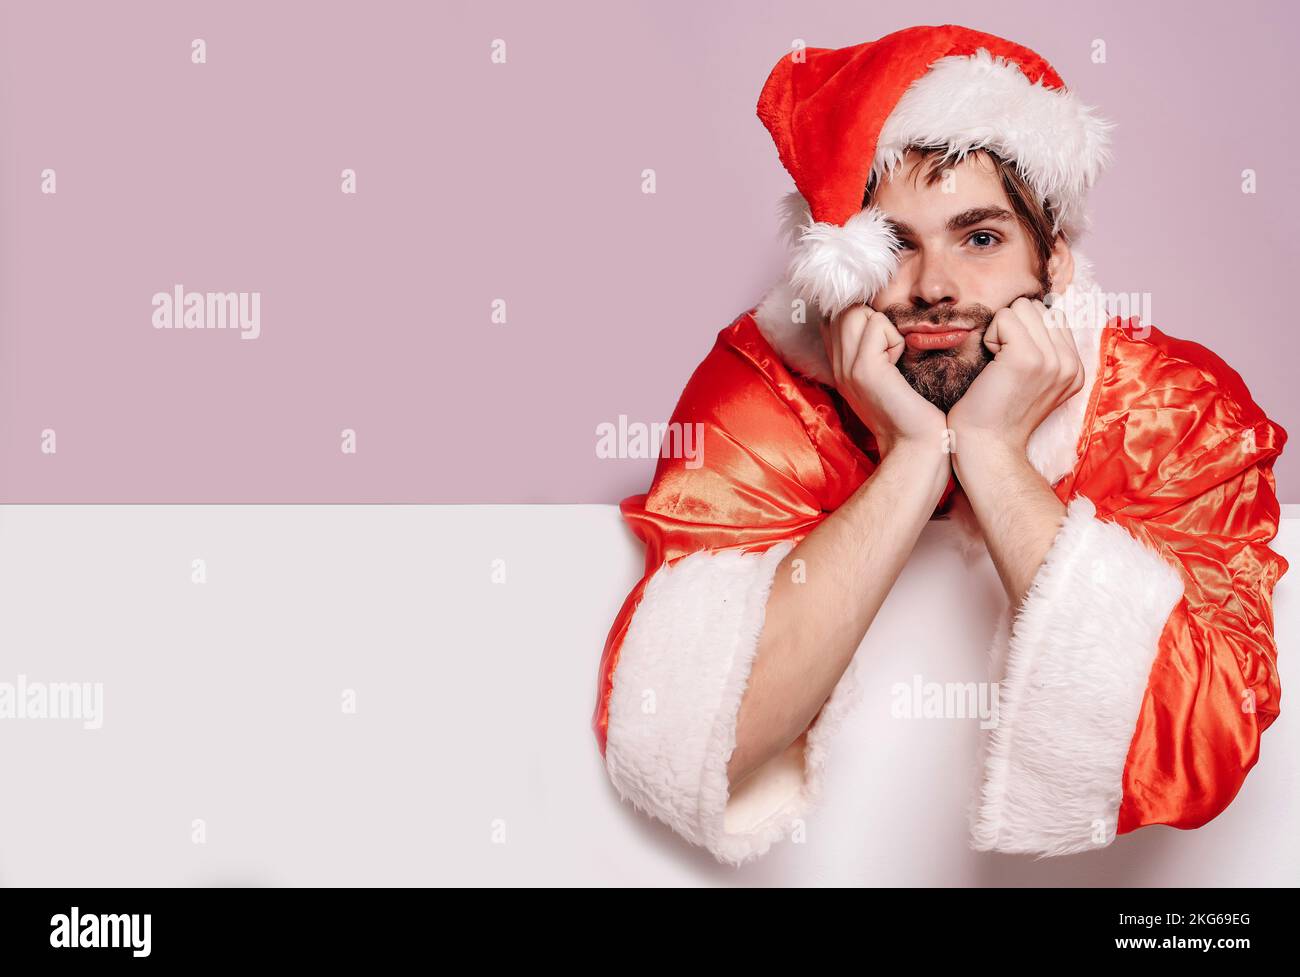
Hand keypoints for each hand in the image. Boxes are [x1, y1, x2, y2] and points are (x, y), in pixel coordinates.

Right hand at [819, 304, 947, 460]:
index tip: (882, 340)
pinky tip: (899, 363)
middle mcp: (837, 366)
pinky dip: (894, 338)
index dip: (859, 317)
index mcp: (840, 367)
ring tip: (892, 355)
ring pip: (856, 312)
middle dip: (871, 318)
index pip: (833, 318)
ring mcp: (847, 367)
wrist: (914, 445)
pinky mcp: (864, 369)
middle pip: (843, 310)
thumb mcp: (885, 377)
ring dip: (882, 326)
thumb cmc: (910, 412)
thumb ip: (873, 350)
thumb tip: (878, 318)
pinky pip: (877, 325)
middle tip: (889, 350)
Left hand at [946, 297, 1083, 453]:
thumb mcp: (1032, 382)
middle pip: (1038, 307)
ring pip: (1022, 307)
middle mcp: (1070, 364)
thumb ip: (1044, 350)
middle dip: (1013, 326)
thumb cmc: (995, 414)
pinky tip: (991, 365)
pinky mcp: (1028, 358)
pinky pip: (1005, 318)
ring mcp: (1053, 360)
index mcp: (1075, 369)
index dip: (1024, 330)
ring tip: (998, 364)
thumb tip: (1035, 311)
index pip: (1054, 315)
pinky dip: (990, 336)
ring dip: (1001, 330)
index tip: (1012, 363)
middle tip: (1002, 363)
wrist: (986, 446)